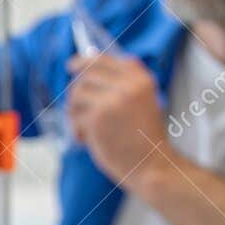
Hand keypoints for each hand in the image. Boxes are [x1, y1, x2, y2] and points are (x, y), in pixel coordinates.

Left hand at [67, 50, 172, 184]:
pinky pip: (75, 117)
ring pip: (77, 94)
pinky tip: (86, 140)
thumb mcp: (145, 100)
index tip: (73, 65)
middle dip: (77, 92)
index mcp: (140, 80)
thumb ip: (125, 82)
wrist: (152, 164)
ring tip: (85, 127)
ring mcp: (111, 101)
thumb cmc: (144, 138)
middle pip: (86, 75)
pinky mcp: (97, 118)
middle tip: (77, 108)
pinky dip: (77, 130)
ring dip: (75, 112)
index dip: (84, 61)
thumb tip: (94, 62)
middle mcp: (127, 86)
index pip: (105, 60)